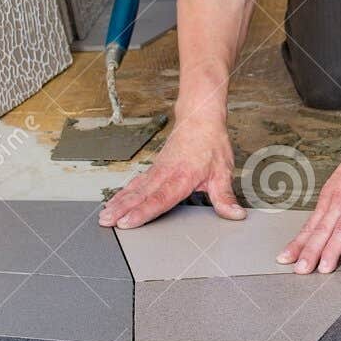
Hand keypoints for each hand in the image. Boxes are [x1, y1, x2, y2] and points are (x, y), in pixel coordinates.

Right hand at [97, 118, 243, 228]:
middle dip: (122, 209)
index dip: (143, 212)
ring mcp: (158, 170)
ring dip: (119, 201)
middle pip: (141, 195)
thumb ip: (225, 196)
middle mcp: (166, 174)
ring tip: (104, 215)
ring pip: (135, 188)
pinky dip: (124, 192)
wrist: (200, 118)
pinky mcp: (155, 168)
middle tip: (106, 222)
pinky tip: (115, 201)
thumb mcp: (223, 172)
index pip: (160, 198)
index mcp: (182, 177)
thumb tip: (235, 215)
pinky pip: (137, 182)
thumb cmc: (211, 143)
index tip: (128, 222)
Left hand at [278, 133, 340, 272]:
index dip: (297, 243)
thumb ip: (336, 203)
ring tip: (323, 269)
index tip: (285, 258)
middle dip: (309, 252)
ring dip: (332, 251)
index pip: (310, 226)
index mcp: (330, 199)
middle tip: (299, 270)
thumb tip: (329, 222)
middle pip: (322, 231)